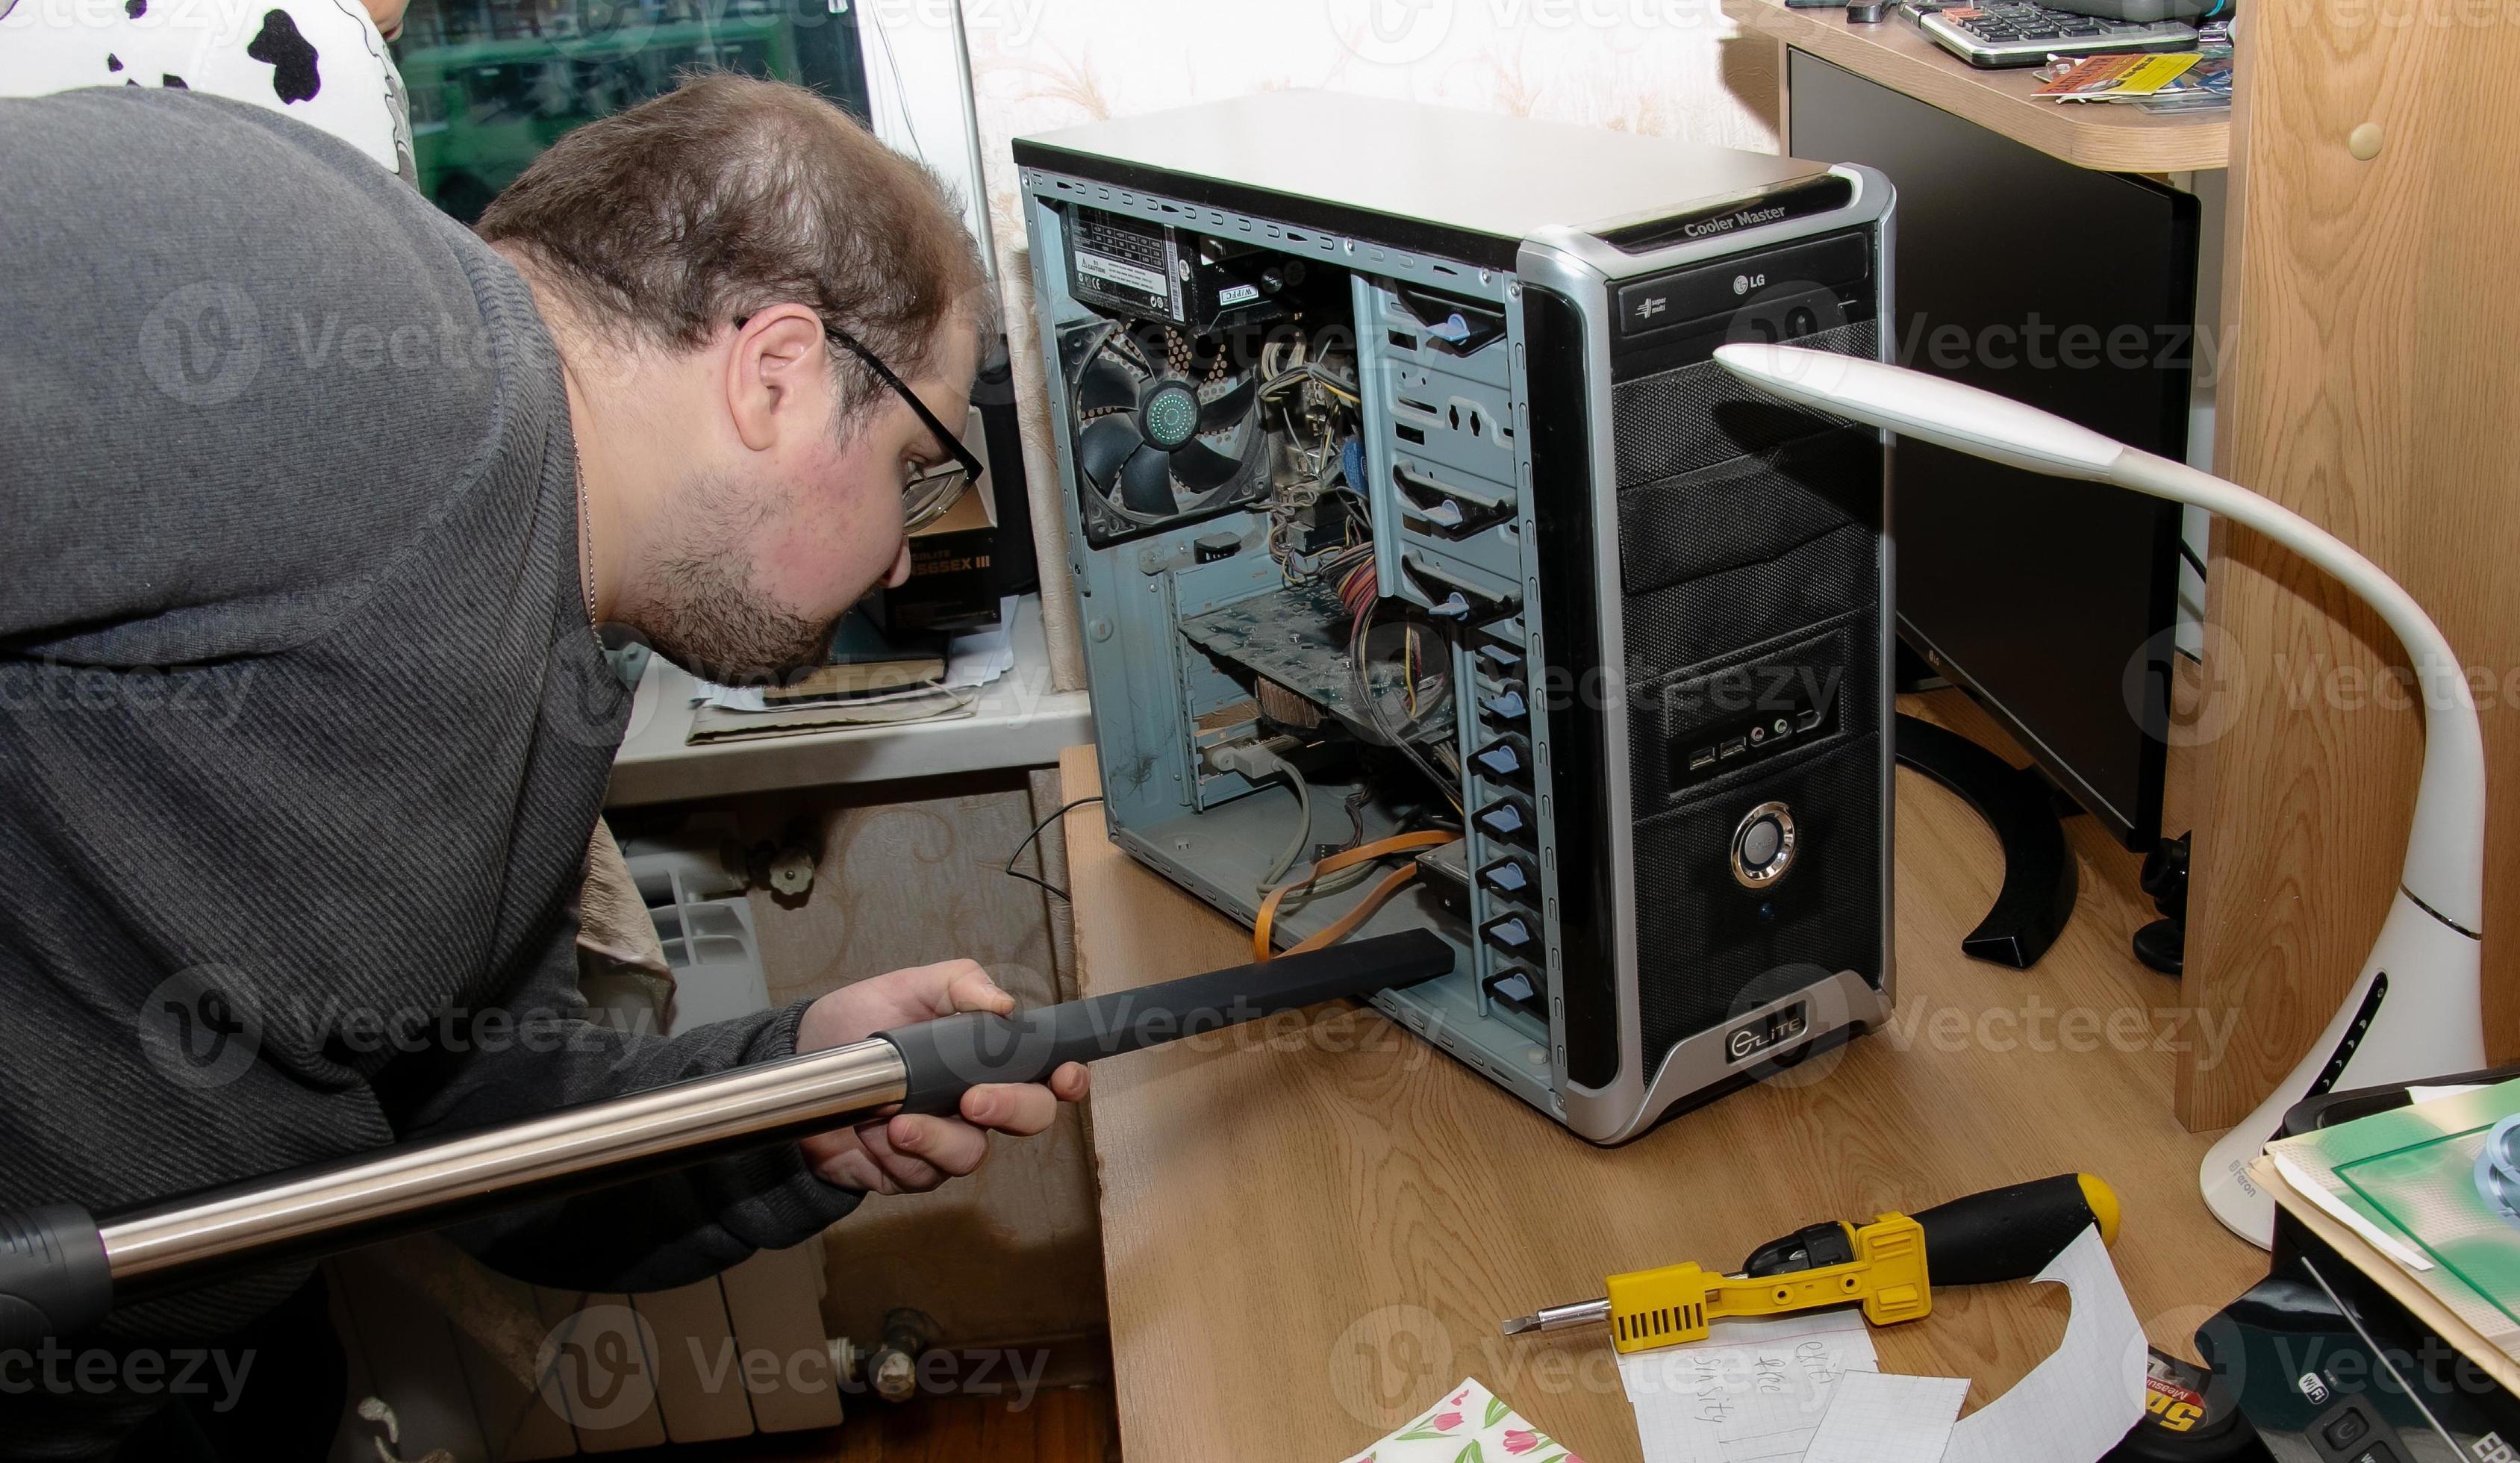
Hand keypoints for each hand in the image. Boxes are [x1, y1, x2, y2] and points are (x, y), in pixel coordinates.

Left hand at [793, 959, 1088, 1194]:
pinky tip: (875, 1135)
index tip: (1064, 1075)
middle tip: (975, 1100)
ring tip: (899, 1123)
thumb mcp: (909, 986)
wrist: (801, 1062)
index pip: (1048, 1072)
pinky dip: (899, 1155)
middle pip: (1029, 1118)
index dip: (1068, 1078)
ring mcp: (947, 1140)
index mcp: (988, 1058)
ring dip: (939, 1140)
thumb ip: (960, 985)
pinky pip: (922, 1175)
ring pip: (971, 1155)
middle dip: (1011, 1110)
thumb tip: (1004, 1005)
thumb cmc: (860, 1023)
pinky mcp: (911, 1171)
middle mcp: (978, 1102)